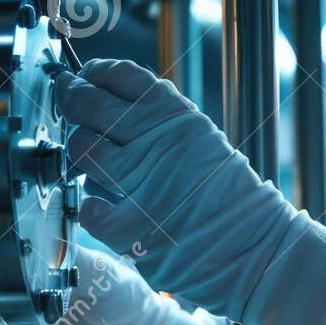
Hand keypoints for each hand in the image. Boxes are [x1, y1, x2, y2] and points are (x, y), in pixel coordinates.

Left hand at [54, 59, 321, 324]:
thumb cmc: (229, 200)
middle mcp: (155, 143)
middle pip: (87, 105)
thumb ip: (159, 123)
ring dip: (80, 155)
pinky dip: (93, 207)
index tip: (84, 77)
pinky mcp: (127, 229)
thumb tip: (110, 100)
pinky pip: (88, 206)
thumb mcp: (201, 141)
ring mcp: (139, 185)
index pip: (119, 75)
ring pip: (81, 150)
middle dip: (71, 101)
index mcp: (176, 117)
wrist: (257, 251)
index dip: (93, 73)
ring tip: (94, 166)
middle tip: (68, 105)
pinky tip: (108, 209)